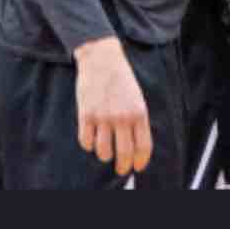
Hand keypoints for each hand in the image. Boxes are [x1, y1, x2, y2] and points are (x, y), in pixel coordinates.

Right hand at [74, 35, 152, 177]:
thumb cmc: (121, 79)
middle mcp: (122, 117)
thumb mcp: (137, 98)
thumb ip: (137, 121)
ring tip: (105, 151)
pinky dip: (89, 145)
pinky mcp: (86, 115)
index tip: (137, 168)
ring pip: (103, 152)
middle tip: (121, 169)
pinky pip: (86, 142)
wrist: (101, 58)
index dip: (140, 162)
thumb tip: (136, 148)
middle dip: (122, 167)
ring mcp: (103, 117)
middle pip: (124, 154)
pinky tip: (91, 139)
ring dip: (105, 155)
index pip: (143, 147)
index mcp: (139, 113)